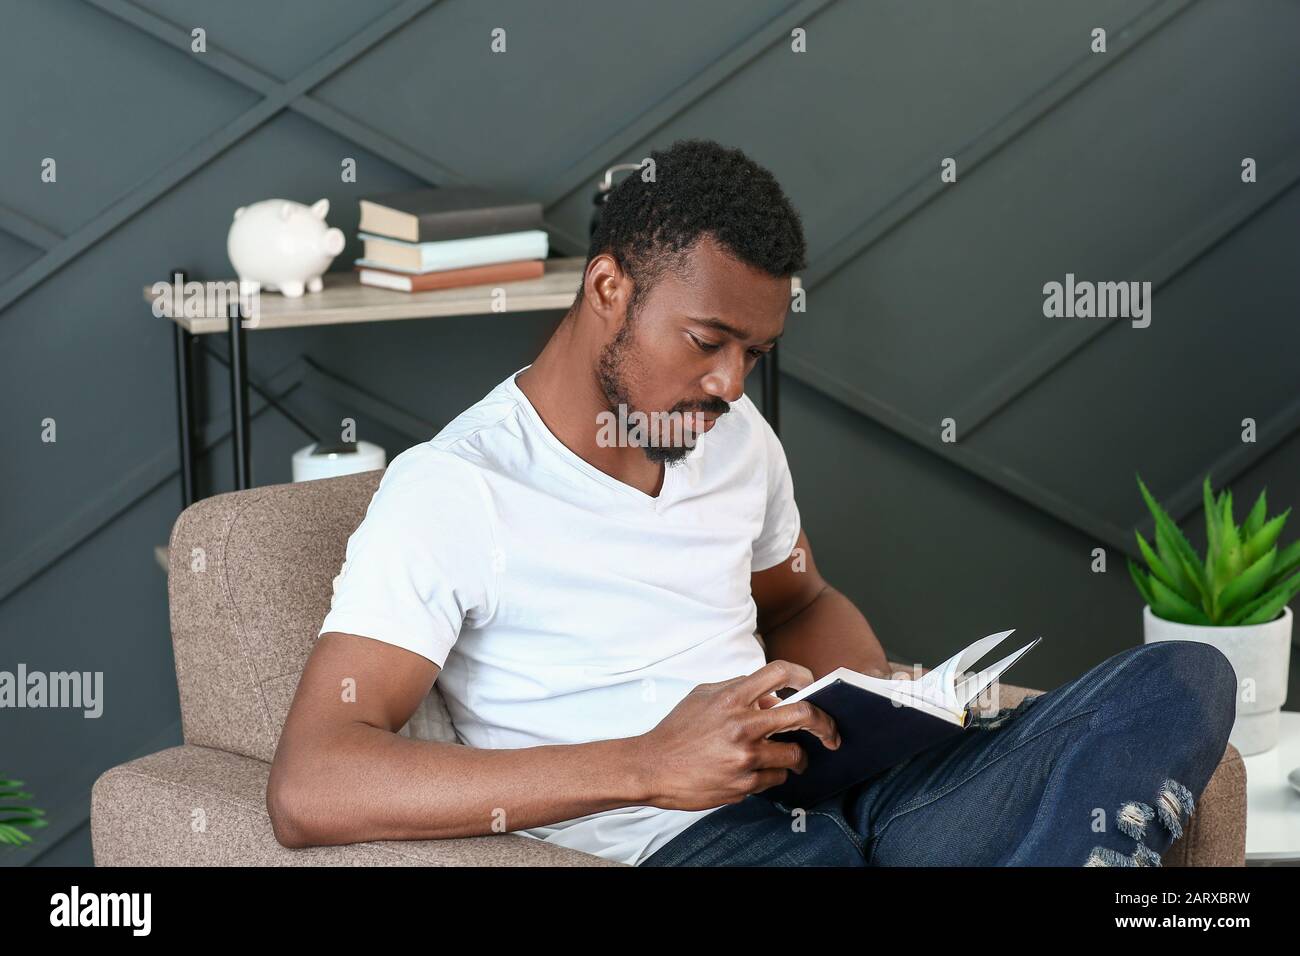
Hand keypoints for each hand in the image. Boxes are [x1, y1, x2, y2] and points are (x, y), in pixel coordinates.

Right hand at [635, 660, 841, 810]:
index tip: (811, 685)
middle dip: (826, 725)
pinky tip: (760, 770)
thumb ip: (737, 688)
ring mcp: (745, 757)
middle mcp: (742, 725)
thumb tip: (771, 695)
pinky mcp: (743, 784)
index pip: (780, 673)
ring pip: (794, 754)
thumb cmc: (677, 730)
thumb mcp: (703, 696)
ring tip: (792, 757)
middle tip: (831, 733)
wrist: (652, 767)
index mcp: (731, 698)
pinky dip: (774, 774)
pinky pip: (776, 778)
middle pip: (803, 715)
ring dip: (797, 756)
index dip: (802, 675)